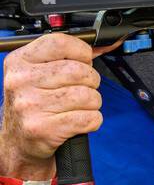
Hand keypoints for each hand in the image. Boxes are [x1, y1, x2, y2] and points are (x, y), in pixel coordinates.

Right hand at [0, 32, 110, 170]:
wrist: (19, 141)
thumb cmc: (35, 104)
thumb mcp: (39, 75)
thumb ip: (68, 57)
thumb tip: (103, 45)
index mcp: (19, 62)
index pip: (59, 43)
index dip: (81, 51)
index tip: (84, 60)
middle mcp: (20, 82)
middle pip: (79, 71)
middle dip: (91, 81)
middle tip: (82, 89)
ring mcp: (30, 106)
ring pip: (88, 95)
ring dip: (92, 103)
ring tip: (78, 107)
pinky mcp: (43, 129)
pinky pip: (89, 118)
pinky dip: (92, 121)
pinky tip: (78, 121)